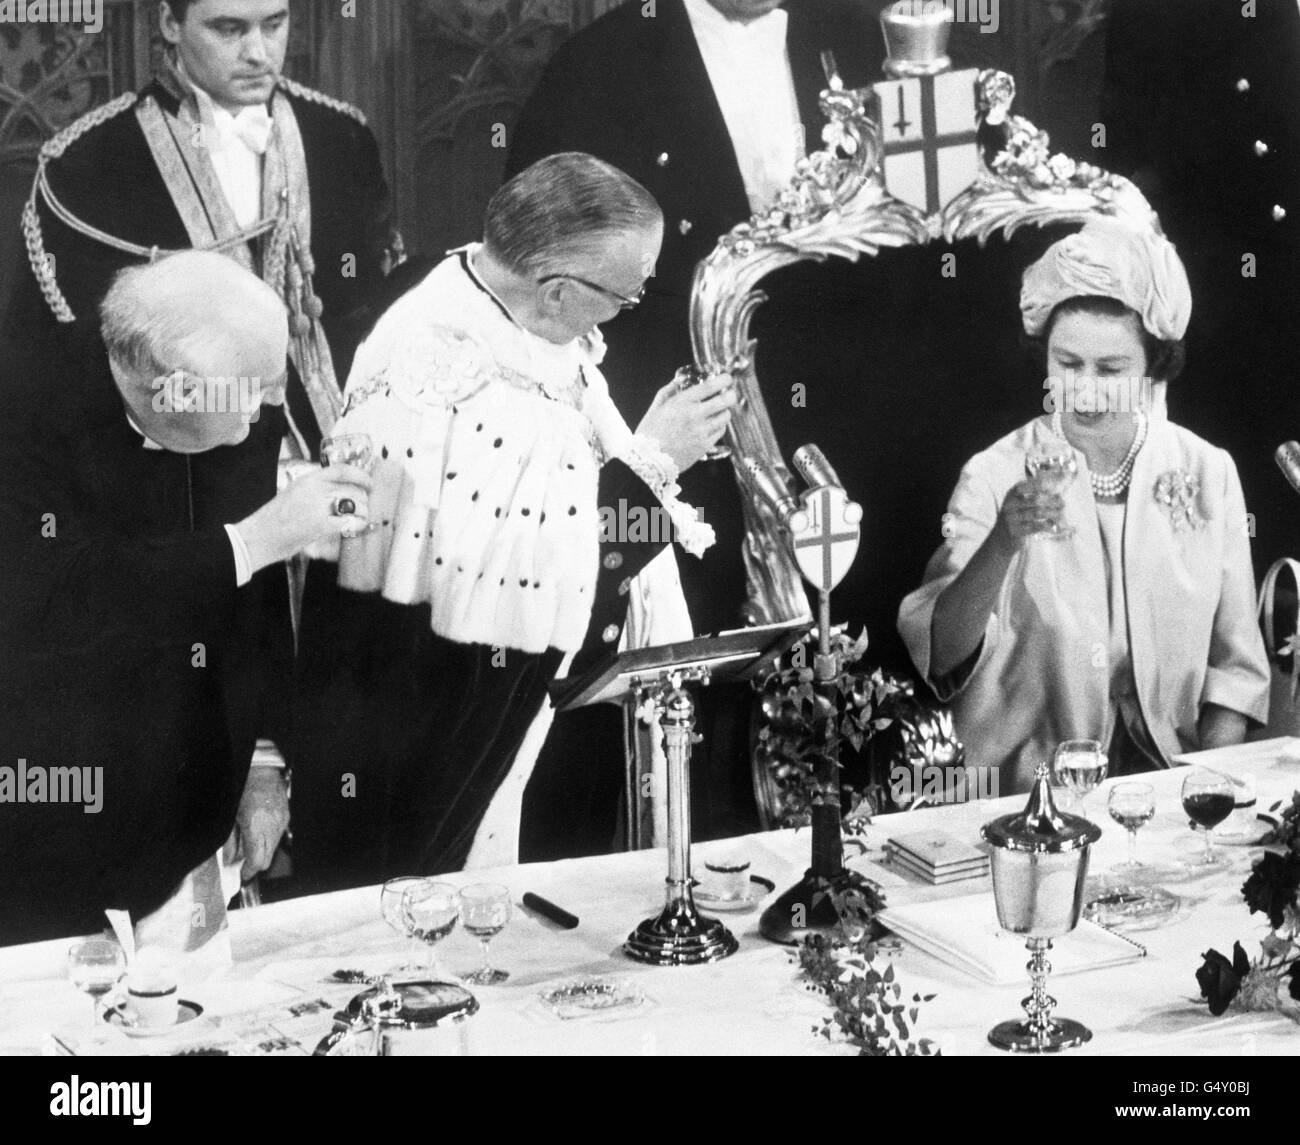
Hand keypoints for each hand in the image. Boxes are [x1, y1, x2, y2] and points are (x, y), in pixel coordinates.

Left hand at [234, 762, 289, 882]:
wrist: (262, 770)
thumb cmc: (244, 789)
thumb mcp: (231, 816)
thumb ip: (231, 841)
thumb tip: (230, 859)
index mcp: (255, 826)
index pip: (257, 859)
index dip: (249, 871)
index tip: (243, 875)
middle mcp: (272, 826)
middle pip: (267, 858)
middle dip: (255, 864)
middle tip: (244, 864)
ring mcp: (282, 822)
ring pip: (274, 849)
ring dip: (262, 852)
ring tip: (250, 844)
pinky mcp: (286, 817)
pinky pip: (278, 836)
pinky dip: (269, 840)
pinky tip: (260, 832)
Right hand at [235, 463, 371, 572]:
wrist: (260, 536)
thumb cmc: (276, 518)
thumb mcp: (294, 492)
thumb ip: (316, 489)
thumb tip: (341, 491)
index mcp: (308, 479)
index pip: (342, 470)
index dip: (361, 476)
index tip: (370, 484)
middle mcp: (315, 489)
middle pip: (353, 489)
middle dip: (363, 501)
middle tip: (363, 509)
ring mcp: (318, 506)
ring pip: (355, 505)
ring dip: (362, 513)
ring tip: (358, 519)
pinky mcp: (321, 525)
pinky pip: (350, 522)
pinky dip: (358, 525)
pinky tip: (357, 528)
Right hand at [636, 375, 736, 472]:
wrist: (649, 460)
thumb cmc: (650, 432)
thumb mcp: (657, 406)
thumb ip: (670, 390)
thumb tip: (681, 379)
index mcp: (682, 402)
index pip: (710, 386)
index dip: (723, 380)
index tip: (726, 378)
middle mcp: (694, 415)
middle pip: (725, 400)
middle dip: (730, 394)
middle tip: (728, 394)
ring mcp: (701, 431)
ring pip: (725, 416)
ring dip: (724, 411)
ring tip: (717, 411)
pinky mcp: (705, 445)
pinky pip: (720, 431)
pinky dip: (719, 425)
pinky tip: (712, 425)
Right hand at [996, 479, 1064, 543]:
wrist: (1002, 539)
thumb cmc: (1018, 518)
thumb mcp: (1023, 503)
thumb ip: (1038, 495)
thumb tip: (1060, 489)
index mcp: (1013, 493)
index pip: (1031, 485)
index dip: (1046, 487)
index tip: (1058, 492)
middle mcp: (1010, 503)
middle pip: (1036, 499)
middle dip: (1053, 501)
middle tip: (1063, 504)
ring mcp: (1011, 517)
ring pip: (1037, 512)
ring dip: (1053, 513)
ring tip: (1061, 515)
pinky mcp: (1015, 530)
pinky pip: (1036, 526)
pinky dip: (1048, 526)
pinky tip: (1054, 527)